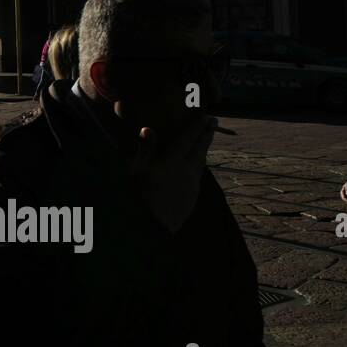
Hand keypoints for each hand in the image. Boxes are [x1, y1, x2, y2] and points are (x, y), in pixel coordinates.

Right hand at [132, 114, 217, 234]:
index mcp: (168, 164)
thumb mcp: (133, 174)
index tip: (205, 115)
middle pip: (199, 148)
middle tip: (213, 120)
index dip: (197, 126)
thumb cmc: (135, 199)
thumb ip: (144, 151)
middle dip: (207, 133)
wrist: (151, 231)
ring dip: (205, 147)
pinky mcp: (192, 197)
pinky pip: (198, 175)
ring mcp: (190, 186)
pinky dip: (199, 163)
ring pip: (201, 161)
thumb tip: (148, 129)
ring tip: (207, 137)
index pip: (186, 140)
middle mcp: (184, 173)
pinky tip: (197, 162)